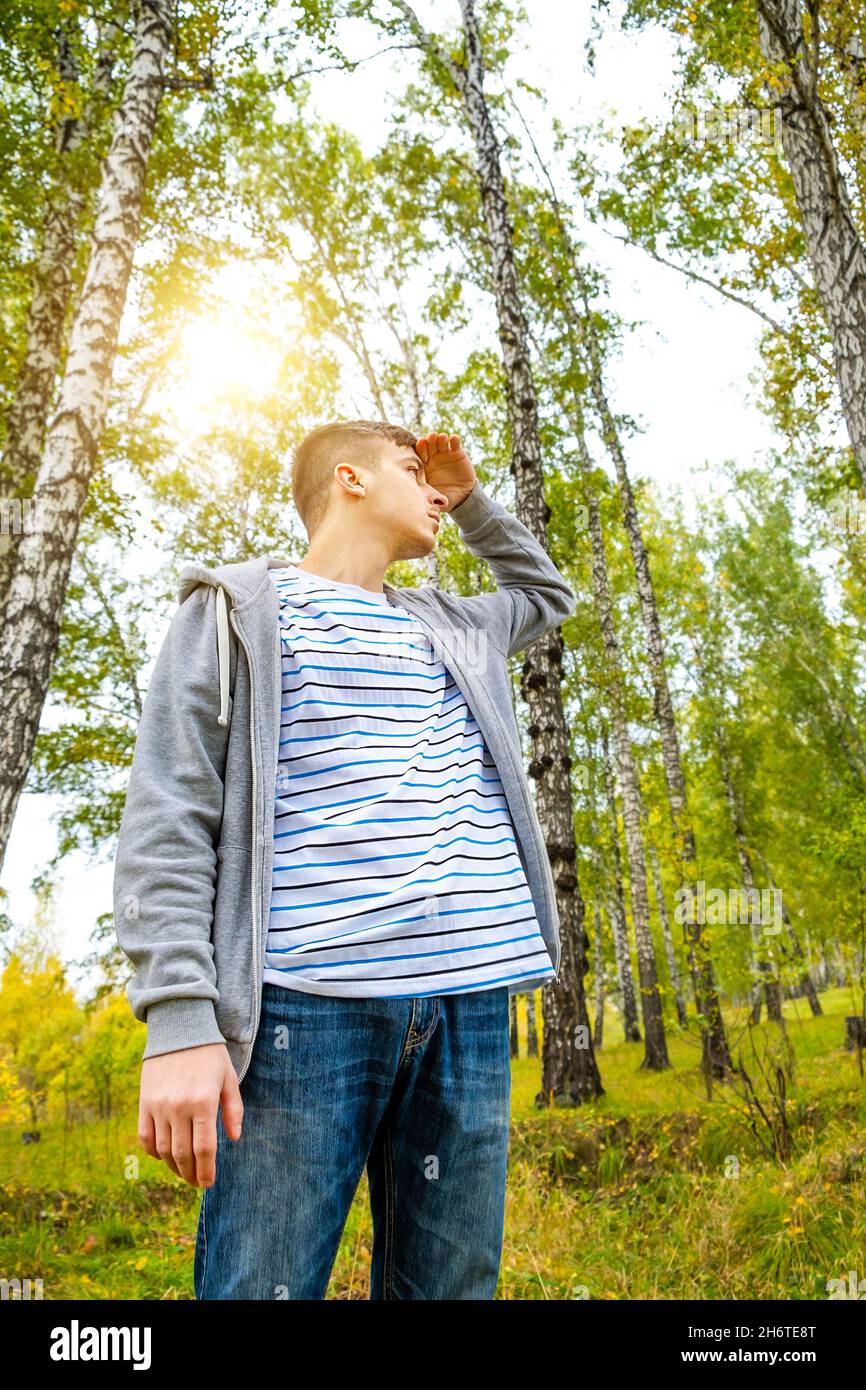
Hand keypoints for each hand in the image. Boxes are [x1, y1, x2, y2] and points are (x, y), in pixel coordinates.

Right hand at [138, 1042, 242, 1188]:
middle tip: (197, 1183)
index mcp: (203, 1102)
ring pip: (163, 1150)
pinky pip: (145, 1137)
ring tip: (183, 1173)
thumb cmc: (209, 1054)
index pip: (204, 1149)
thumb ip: (233, 1109)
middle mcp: (179, 1107)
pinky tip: (164, 1156)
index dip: (206, 1171)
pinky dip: (153, 1152)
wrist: (178, 1028)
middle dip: (191, 1175)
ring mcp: (159, 1106)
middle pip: (182, 1155)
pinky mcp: (144, 1102)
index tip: (208, 1183)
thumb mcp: (228, 1078)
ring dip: (173, 1167)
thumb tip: (234, 1138)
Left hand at [415, 431, 476, 511]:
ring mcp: (445, 453)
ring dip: (440, 438)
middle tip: (430, 438)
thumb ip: (429, 499)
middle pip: (429, 445)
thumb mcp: (435, 499)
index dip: (420, 448)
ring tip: (442, 438)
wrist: (463, 496)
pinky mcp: (457, 452)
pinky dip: (454, 440)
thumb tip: (424, 504)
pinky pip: (455, 443)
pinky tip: (454, 439)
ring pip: (440, 442)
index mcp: (424, 466)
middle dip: (429, 440)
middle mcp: (433, 457)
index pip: (419, 454)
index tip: (420, 444)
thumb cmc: (445, 497)